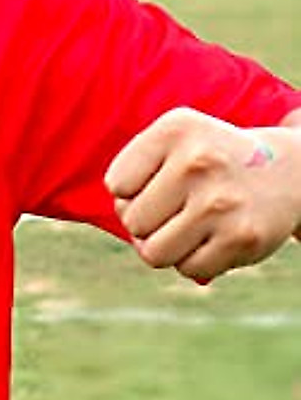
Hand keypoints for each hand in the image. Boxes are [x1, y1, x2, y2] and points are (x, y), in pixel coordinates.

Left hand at [105, 107, 300, 282]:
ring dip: (165, 246)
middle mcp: (198, 161)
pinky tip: (214, 237)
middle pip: (132, 222)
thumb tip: (133, 234)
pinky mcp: (242, 237)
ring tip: (188, 225)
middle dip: (146, 222)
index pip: (116, 184)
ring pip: (154, 252)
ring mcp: (221, 202)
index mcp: (174, 130)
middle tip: (176, 207)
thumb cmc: (208, 159)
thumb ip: (132, 176)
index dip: (129, 192)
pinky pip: (189, 270)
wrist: (286, 172)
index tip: (158, 181)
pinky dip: (194, 261)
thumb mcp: (170, 142)